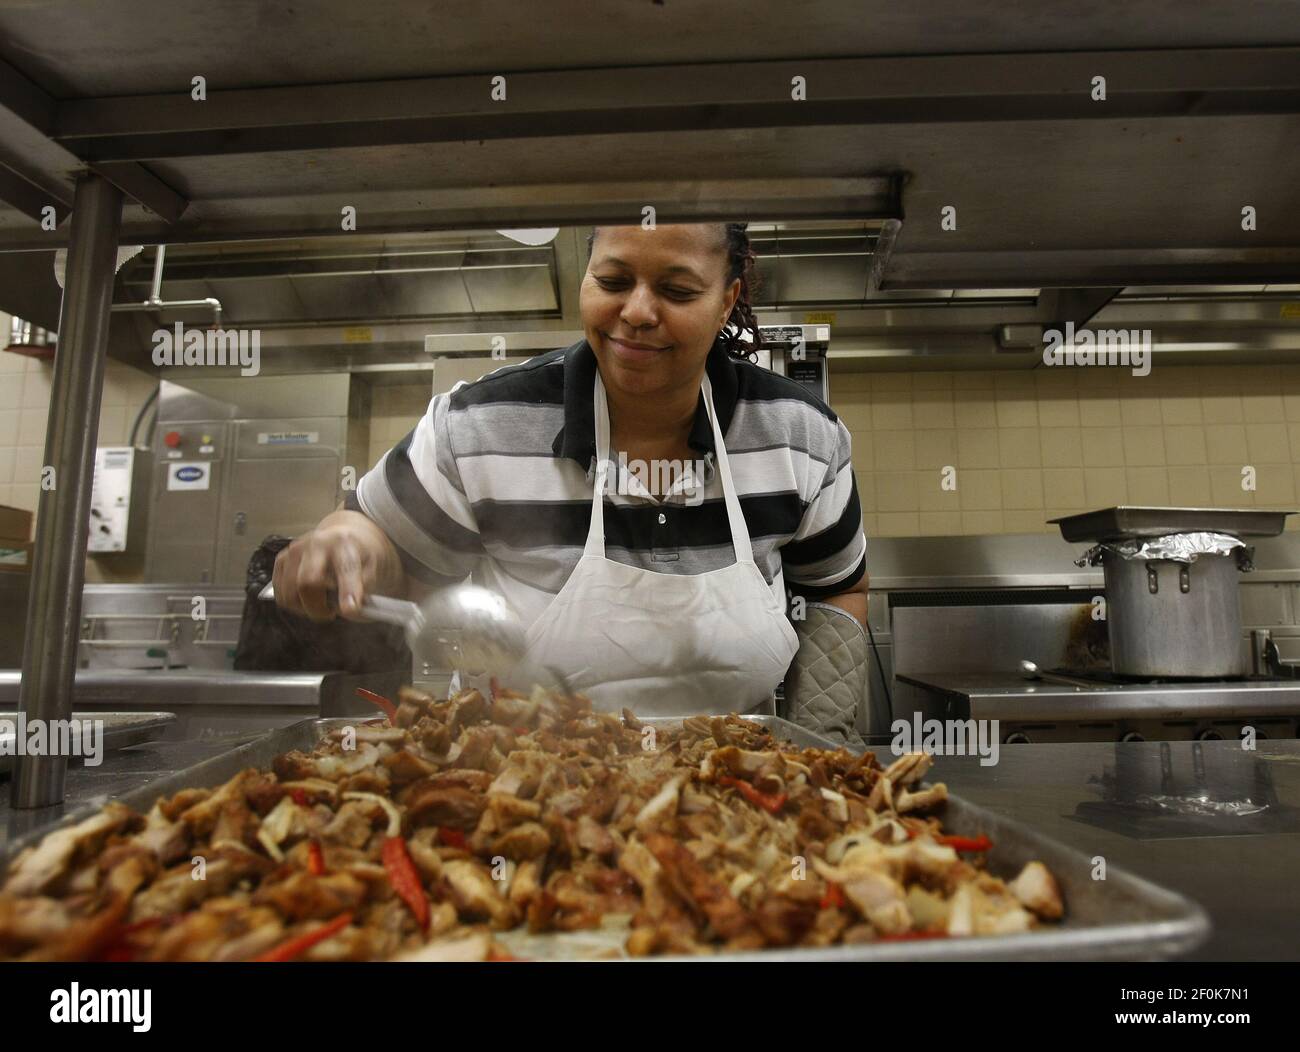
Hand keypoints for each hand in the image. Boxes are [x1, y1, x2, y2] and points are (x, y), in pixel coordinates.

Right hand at [271, 510, 404, 622]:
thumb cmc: (358, 555)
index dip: (347, 590)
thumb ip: (365, 587)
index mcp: (344, 543)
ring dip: (305, 607)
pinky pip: (280, 593)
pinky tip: (308, 598)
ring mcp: (295, 550)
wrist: (342, 537)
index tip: (350, 609)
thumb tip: (350, 610)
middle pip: (306, 582)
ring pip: (290, 591)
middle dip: (316, 606)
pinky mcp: (282, 560)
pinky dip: (293, 603)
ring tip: (321, 604)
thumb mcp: (373, 567)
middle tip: (329, 613)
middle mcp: (316, 543)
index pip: (344, 569)